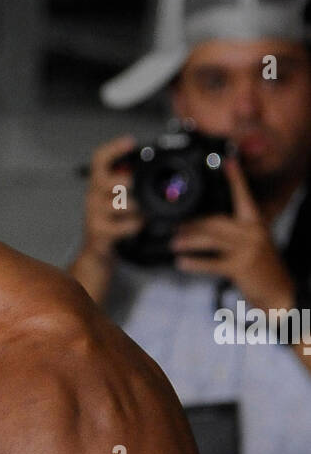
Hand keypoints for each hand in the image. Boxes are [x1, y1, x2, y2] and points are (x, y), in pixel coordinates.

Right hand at [79, 134, 145, 260]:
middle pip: (103, 179)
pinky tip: (140, 225)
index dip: (114, 148)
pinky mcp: (99, 231)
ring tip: (145, 211)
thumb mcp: (118, 199)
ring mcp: (94, 214)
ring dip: (135, 206)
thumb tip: (155, 165)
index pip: (99, 159)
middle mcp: (92, 196)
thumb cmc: (113, 222)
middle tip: (136, 184)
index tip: (131, 141)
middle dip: (124, 181)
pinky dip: (135, 225)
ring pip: (117, 203)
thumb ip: (130, 182)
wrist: (97, 252)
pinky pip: (121, 225)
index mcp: (98, 183)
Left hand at [171, 156, 294, 309]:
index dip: (235, 178)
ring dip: (190, 240)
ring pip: (212, 238)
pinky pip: (212, 263)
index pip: (244, 195)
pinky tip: (181, 263)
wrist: (279, 291)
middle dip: (193, 222)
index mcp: (255, 222)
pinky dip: (194, 263)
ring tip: (174, 242)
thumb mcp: (252, 243)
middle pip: (217, 220)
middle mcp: (253, 231)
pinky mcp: (241, 267)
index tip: (227, 161)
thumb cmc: (260, 267)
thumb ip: (234, 232)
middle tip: (174, 225)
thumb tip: (204, 227)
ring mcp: (248, 248)